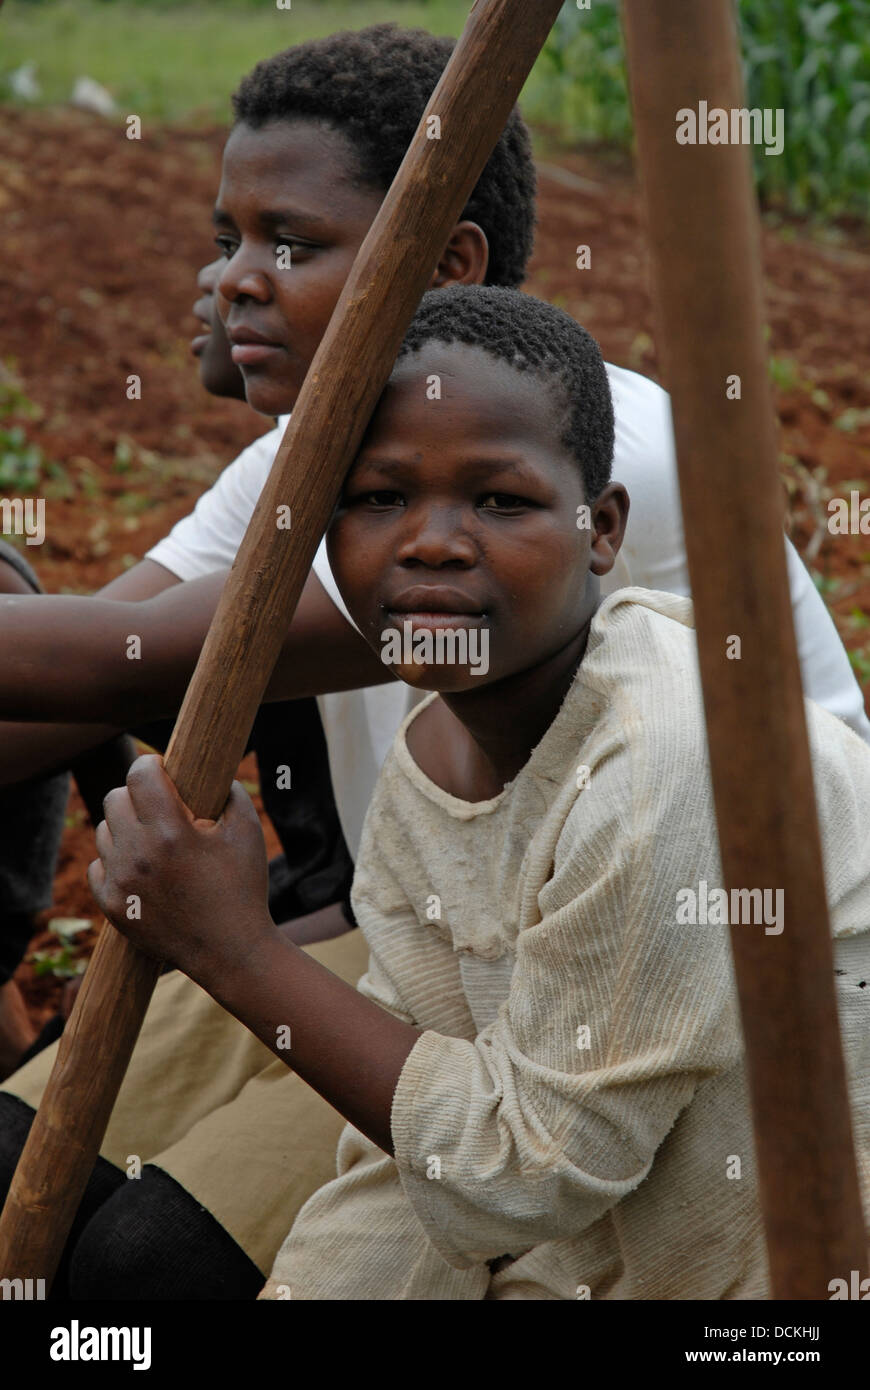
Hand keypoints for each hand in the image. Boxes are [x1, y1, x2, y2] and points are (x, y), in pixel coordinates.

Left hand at [87, 754, 272, 983]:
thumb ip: (231, 792)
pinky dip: (117, 860)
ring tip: (153, 840)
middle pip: (115, 798)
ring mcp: (121, 882)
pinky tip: (142, 867)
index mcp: (171, 831)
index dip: (151, 764)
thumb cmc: (244, 889)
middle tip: (158, 805)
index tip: (161, 769)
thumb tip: (215, 774)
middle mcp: (138, 854)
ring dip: (125, 827)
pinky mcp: (111, 906)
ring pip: (104, 831)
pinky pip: (98, 865)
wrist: (231, 951)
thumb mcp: (248, 831)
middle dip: (137, 795)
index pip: (139, 774)